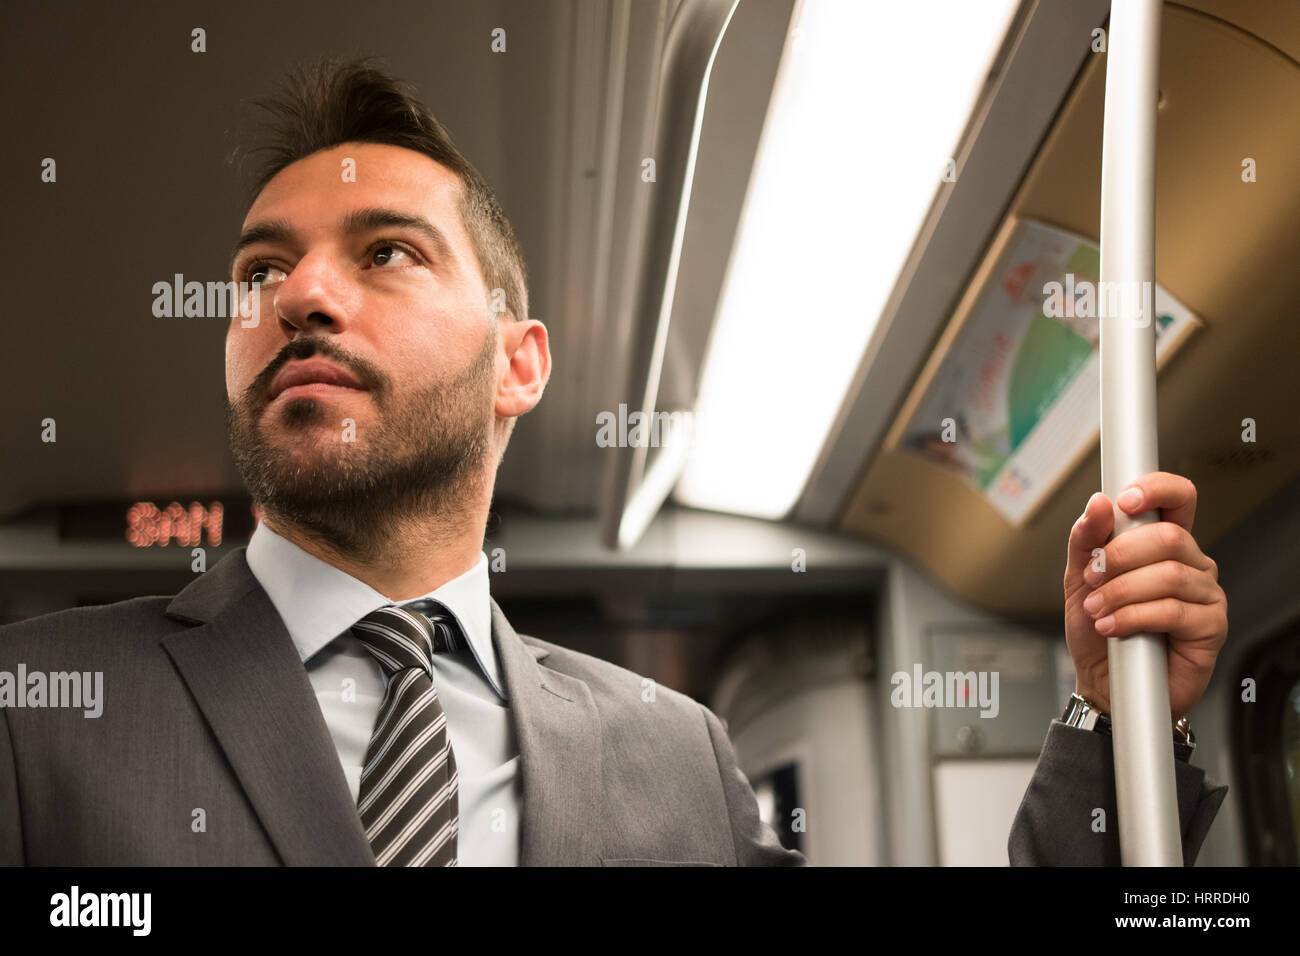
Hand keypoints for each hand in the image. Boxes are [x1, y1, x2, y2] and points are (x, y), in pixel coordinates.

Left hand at [1063, 471, 1227, 721]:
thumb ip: (1086, 540)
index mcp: (1164, 544)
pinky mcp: (1211, 627)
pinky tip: (1113, 627)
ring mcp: (1206, 594)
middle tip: (1093, 578)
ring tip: (1098, 610)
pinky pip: (1174, 610)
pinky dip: (1134, 616)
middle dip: (1120, 556)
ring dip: (1122, 592)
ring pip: (1169, 575)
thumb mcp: (1080, 579)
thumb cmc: (1098, 629)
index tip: (1124, 501)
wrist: (1103, 682)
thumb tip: (1098, 503)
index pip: (1178, 498)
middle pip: (1170, 537)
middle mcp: (1192, 564)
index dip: (1157, 489)